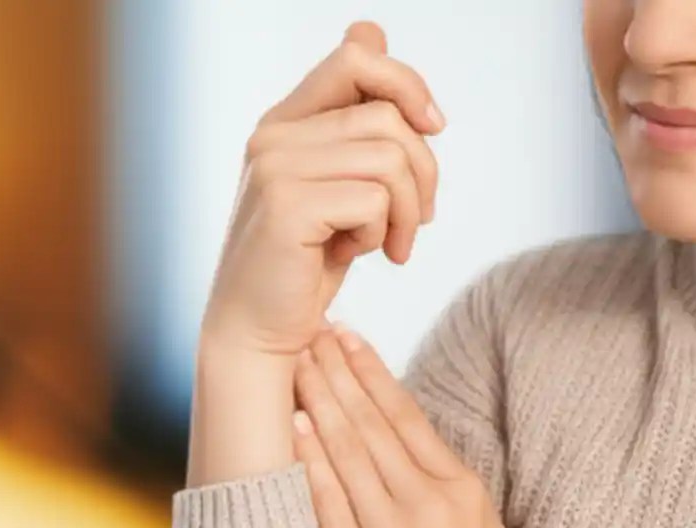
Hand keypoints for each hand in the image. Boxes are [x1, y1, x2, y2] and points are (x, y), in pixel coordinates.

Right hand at [201, 20, 444, 358]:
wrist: (261, 330)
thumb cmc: (305, 263)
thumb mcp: (338, 182)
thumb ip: (353, 118)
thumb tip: (370, 26)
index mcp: (285, 121)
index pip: (357, 56)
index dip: (408, 83)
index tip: (433, 127)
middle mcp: (274, 134)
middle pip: (388, 115)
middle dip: (424, 171)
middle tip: (417, 219)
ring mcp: (275, 167)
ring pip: (390, 157)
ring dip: (409, 209)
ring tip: (393, 243)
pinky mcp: (287, 204)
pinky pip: (375, 198)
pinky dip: (384, 231)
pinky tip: (360, 255)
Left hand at [290, 325, 568, 527]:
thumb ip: (452, 497)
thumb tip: (425, 466)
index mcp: (461, 491)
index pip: (406, 415)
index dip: (372, 372)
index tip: (349, 336)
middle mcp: (426, 501)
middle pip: (371, 421)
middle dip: (336, 369)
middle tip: (310, 326)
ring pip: (348, 449)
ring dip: (318, 399)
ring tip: (294, 359)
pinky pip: (328, 503)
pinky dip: (309, 460)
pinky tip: (293, 426)